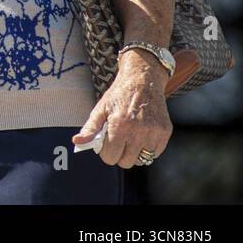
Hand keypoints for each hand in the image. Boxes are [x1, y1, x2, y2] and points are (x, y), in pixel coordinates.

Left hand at [72, 50, 173, 167]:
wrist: (142, 80)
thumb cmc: (119, 95)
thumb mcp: (100, 108)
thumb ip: (90, 128)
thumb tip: (77, 142)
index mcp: (120, 125)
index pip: (110, 157)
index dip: (106, 152)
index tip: (106, 144)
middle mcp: (138, 131)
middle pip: (126, 162)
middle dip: (119, 154)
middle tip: (118, 141)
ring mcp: (154, 132)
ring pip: (142, 160)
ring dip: (134, 153)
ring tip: (129, 138)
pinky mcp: (165, 132)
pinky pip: (155, 153)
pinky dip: (147, 149)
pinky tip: (141, 136)